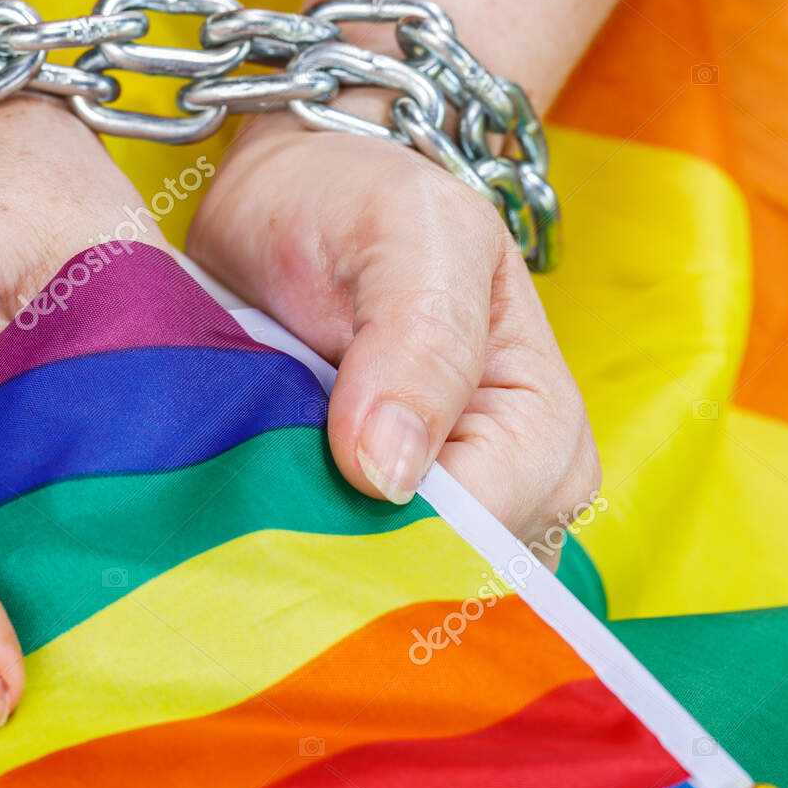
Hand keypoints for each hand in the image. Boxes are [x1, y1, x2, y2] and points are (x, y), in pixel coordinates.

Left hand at [187, 115, 600, 551]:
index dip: (394, 529)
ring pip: (389, 591)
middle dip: (351, 559)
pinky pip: (342, 575)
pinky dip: (296, 561)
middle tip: (257, 510)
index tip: (301, 505)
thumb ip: (415, 342)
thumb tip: (387, 474)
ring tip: (247, 513)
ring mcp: (439, 514)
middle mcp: (508, 490)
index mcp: (540, 424)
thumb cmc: (359, 199)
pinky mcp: (370, 522)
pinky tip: (249, 529)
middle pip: (440, 581)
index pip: (483, 532)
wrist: (287, 196)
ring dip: (315, 565)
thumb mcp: (407, 234)